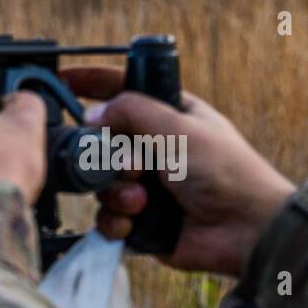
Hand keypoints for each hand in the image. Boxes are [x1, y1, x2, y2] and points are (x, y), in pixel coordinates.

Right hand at [63, 66, 294, 276]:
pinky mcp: (138, 220)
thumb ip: (131, 112)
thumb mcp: (177, 128)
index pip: (123, 90)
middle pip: (103, 143)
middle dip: (110, 159)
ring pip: (100, 184)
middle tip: (134, 168)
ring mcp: (144, 186)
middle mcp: (153, 149)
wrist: (243, 229)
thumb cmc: (225, 172)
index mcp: (168, 116)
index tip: (64, 79)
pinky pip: (106, 216)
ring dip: (117, 193)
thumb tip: (92, 113)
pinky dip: (116, 220)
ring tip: (143, 201)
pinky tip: (136, 222)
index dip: (92, 84)